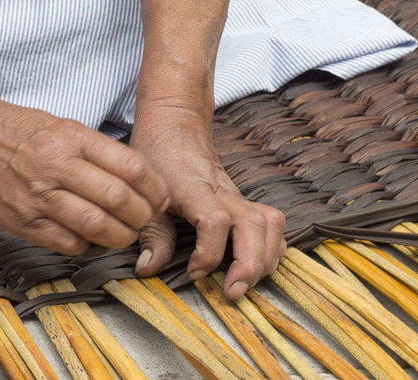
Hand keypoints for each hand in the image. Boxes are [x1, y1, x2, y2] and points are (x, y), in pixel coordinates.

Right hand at [0, 6, 169, 255]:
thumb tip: (137, 181)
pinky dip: (86, 245)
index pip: (132, 168)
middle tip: (145, 218)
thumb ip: (96, 151)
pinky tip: (87, 236)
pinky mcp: (22, 221)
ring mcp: (38, 197)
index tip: (160, 197)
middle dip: (143, 216)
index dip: (156, 188)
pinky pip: (68, 243)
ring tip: (122, 233)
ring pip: (98, 227)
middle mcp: (56, 166)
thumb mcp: (61, 125)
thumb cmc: (16, 128)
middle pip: (120, 201)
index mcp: (71, 137)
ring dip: (119, 236)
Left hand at [130, 101, 285, 296]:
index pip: (214, 219)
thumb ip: (151, 233)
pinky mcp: (244, 200)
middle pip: (253, 223)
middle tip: (232, 291)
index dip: (209, 252)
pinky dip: (273, 246)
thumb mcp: (144, 193)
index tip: (193, 272)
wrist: (175, 125)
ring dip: (265, 257)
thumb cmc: (157, 156)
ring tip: (245, 282)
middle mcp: (221, 190)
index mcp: (193, 188)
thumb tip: (149, 269)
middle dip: (250, 263)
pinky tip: (258, 265)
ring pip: (270, 222)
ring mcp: (236, 194)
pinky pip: (272, 222)